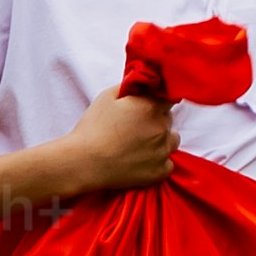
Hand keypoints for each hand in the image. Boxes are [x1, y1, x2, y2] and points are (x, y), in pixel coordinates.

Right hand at [60, 83, 181, 193]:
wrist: (83, 163)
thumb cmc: (92, 129)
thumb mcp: (106, 97)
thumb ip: (129, 86)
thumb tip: (141, 83)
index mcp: (150, 107)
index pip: (168, 98)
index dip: (157, 102)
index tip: (146, 108)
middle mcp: (161, 128)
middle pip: (168, 119)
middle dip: (156, 120)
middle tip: (136, 128)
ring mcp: (163, 151)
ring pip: (172, 141)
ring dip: (161, 140)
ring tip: (140, 145)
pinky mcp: (160, 172)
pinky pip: (168, 163)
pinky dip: (159, 162)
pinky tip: (141, 161)